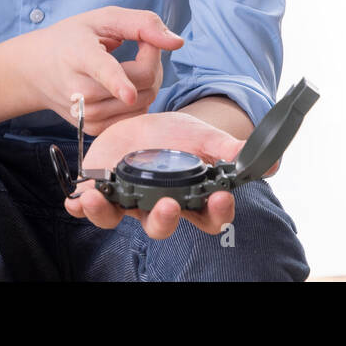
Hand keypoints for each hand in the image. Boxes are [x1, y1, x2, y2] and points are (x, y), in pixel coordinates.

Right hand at [25, 6, 180, 134]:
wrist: (38, 70)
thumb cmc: (73, 39)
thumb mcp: (102, 18)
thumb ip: (142, 23)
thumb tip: (177, 43)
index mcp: (78, 56)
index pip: (102, 71)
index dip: (118, 82)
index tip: (128, 93)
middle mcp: (80, 91)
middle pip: (140, 84)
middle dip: (153, 61)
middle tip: (142, 46)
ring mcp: (87, 114)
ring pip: (145, 101)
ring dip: (149, 80)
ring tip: (129, 65)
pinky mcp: (95, 129)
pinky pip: (138, 116)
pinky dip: (140, 98)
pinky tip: (125, 86)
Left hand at [63, 111, 265, 239]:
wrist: (138, 121)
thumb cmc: (173, 135)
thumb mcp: (198, 134)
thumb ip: (226, 148)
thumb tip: (272, 162)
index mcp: (188, 196)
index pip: (207, 215)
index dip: (215, 212)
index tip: (219, 199)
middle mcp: (157, 205)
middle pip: (162, 224)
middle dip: (164, 219)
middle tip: (166, 205)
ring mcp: (127, 200)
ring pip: (118, 218)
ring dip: (106, 212)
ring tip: (97, 200)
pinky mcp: (101, 192)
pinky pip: (87, 207)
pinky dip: (79, 205)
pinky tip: (74, 198)